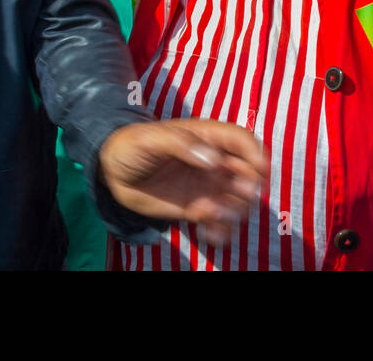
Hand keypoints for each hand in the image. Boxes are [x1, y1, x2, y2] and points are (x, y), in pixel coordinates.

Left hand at [99, 118, 267, 246]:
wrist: (114, 171)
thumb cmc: (133, 144)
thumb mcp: (152, 138)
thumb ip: (181, 144)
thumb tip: (214, 160)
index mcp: (208, 137)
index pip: (243, 141)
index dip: (256, 154)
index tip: (259, 172)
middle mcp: (214, 162)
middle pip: (248, 174)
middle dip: (249, 187)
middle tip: (236, 197)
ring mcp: (208, 186)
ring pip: (238, 201)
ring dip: (236, 211)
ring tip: (212, 215)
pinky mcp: (198, 208)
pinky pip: (220, 222)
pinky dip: (222, 231)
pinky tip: (210, 235)